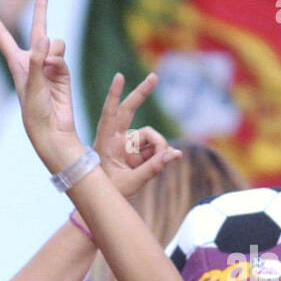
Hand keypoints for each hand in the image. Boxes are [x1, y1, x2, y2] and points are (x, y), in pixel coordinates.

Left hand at [0, 0, 83, 173]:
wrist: (51, 129)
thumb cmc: (33, 111)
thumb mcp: (31, 85)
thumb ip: (38, 60)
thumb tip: (46, 38)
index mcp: (16, 63)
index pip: (3, 37)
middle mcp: (32, 60)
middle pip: (37, 28)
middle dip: (42, 9)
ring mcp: (49, 64)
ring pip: (56, 42)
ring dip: (55, 51)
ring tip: (51, 69)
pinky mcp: (62, 70)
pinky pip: (63, 54)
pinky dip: (61, 60)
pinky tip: (57, 73)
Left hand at [94, 72, 180, 200]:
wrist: (104, 205)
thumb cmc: (109, 194)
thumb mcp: (131, 183)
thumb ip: (153, 168)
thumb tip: (175, 154)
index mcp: (105, 144)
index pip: (109, 116)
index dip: (114, 96)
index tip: (119, 76)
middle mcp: (116, 140)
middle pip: (129, 111)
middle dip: (142, 94)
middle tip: (154, 76)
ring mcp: (128, 145)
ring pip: (151, 137)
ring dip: (159, 148)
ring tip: (156, 165)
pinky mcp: (138, 152)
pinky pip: (156, 148)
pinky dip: (161, 155)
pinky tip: (165, 160)